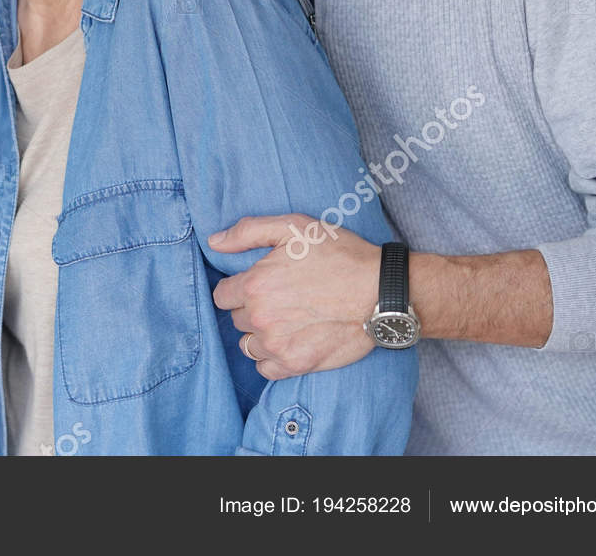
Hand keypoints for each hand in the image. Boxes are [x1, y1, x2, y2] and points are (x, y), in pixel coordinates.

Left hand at [208, 214, 380, 378]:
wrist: (381, 292)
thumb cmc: (340, 255)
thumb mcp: (294, 227)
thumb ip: (248, 232)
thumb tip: (214, 241)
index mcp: (254, 285)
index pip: (222, 296)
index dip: (239, 288)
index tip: (258, 284)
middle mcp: (260, 318)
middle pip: (237, 319)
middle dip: (252, 309)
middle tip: (280, 299)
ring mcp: (278, 344)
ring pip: (248, 345)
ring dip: (260, 335)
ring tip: (286, 321)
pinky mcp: (297, 364)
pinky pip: (265, 368)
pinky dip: (272, 359)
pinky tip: (289, 342)